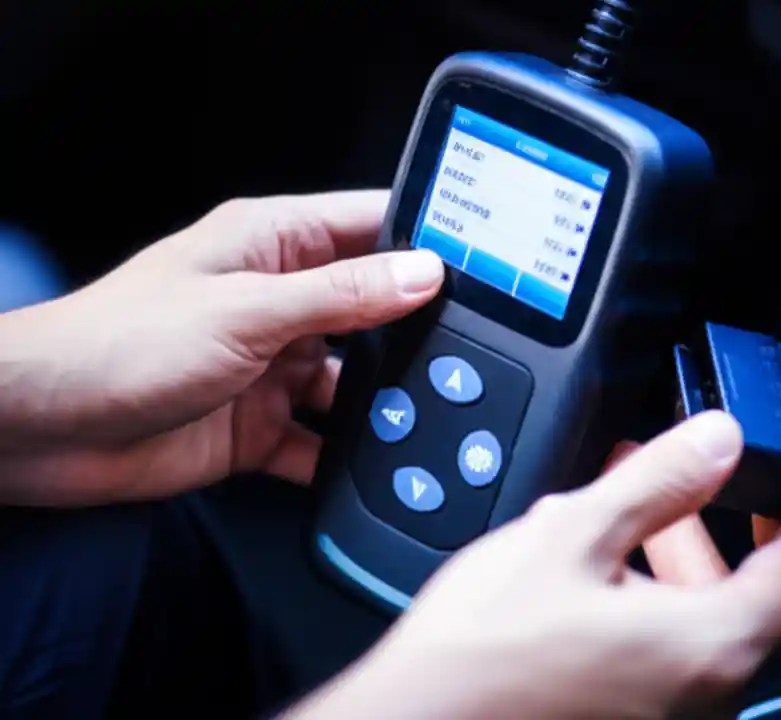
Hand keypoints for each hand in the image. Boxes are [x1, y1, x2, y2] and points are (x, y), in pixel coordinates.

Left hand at [0, 191, 442, 505]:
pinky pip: (320, 443)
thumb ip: (341, 296)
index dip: (426, 239)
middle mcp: (278, 301)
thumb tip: (423, 273)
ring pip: (355, 382)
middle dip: (416, 332)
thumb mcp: (246, 311)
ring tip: (426, 415)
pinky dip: (344, 459)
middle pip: (373, 310)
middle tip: (471, 353)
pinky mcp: (258, 426)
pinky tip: (372, 468)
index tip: (486, 263)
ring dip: (384, 402)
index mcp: (272, 245)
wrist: (42, 429)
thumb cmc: (118, 343)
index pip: (369, 225)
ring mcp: (271, 366)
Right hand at [291, 411, 780, 719]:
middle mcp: (704, 698)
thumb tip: (719, 441)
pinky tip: (571, 580)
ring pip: (686, 626)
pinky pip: (652, 661)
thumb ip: (660, 483)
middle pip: (738, 594)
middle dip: (691, 528)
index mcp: (713, 647)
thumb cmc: (483, 656)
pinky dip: (628, 612)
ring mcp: (666, 719)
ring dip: (650, 564)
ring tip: (594, 519)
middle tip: (654, 482)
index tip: (760, 481)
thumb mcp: (572, 538)